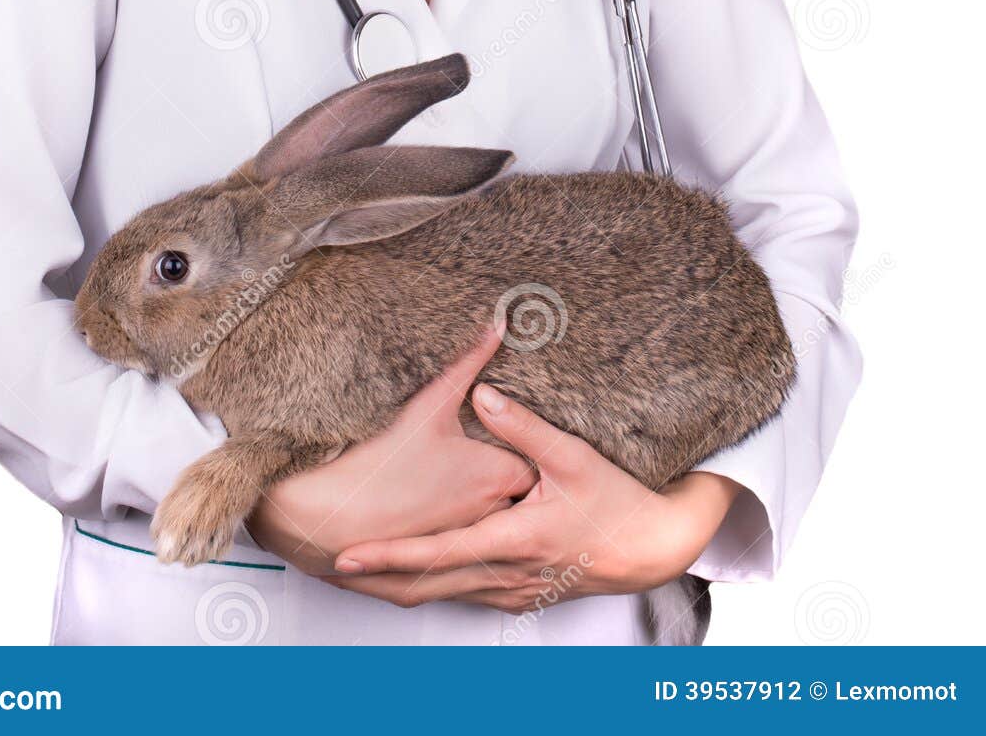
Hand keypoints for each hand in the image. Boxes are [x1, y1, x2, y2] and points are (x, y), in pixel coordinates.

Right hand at [244, 323, 534, 576]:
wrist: (325, 514)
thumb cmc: (379, 459)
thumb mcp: (430, 402)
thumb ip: (470, 361)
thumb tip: (499, 325)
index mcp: (496, 477)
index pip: (537, 465)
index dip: (525, 453)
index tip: (513, 443)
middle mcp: (489, 520)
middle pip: (519, 506)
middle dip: (514, 492)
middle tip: (488, 468)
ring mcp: (463, 554)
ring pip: (493, 542)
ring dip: (488, 527)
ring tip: (465, 501)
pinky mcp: (434, 580)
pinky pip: (459, 572)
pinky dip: (457, 559)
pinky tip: (444, 541)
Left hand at [323, 382, 742, 612]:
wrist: (651, 548)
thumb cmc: (616, 503)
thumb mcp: (572, 458)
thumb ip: (524, 426)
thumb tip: (484, 392)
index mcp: (515, 539)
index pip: (439, 552)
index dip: (391, 554)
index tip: (351, 554)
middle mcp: (508, 573)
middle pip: (430, 582)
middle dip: (380, 575)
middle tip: (336, 564)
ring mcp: (513, 589)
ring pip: (446, 593)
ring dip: (403, 583)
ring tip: (361, 568)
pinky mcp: (520, 592)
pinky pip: (466, 594)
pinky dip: (435, 587)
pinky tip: (414, 577)